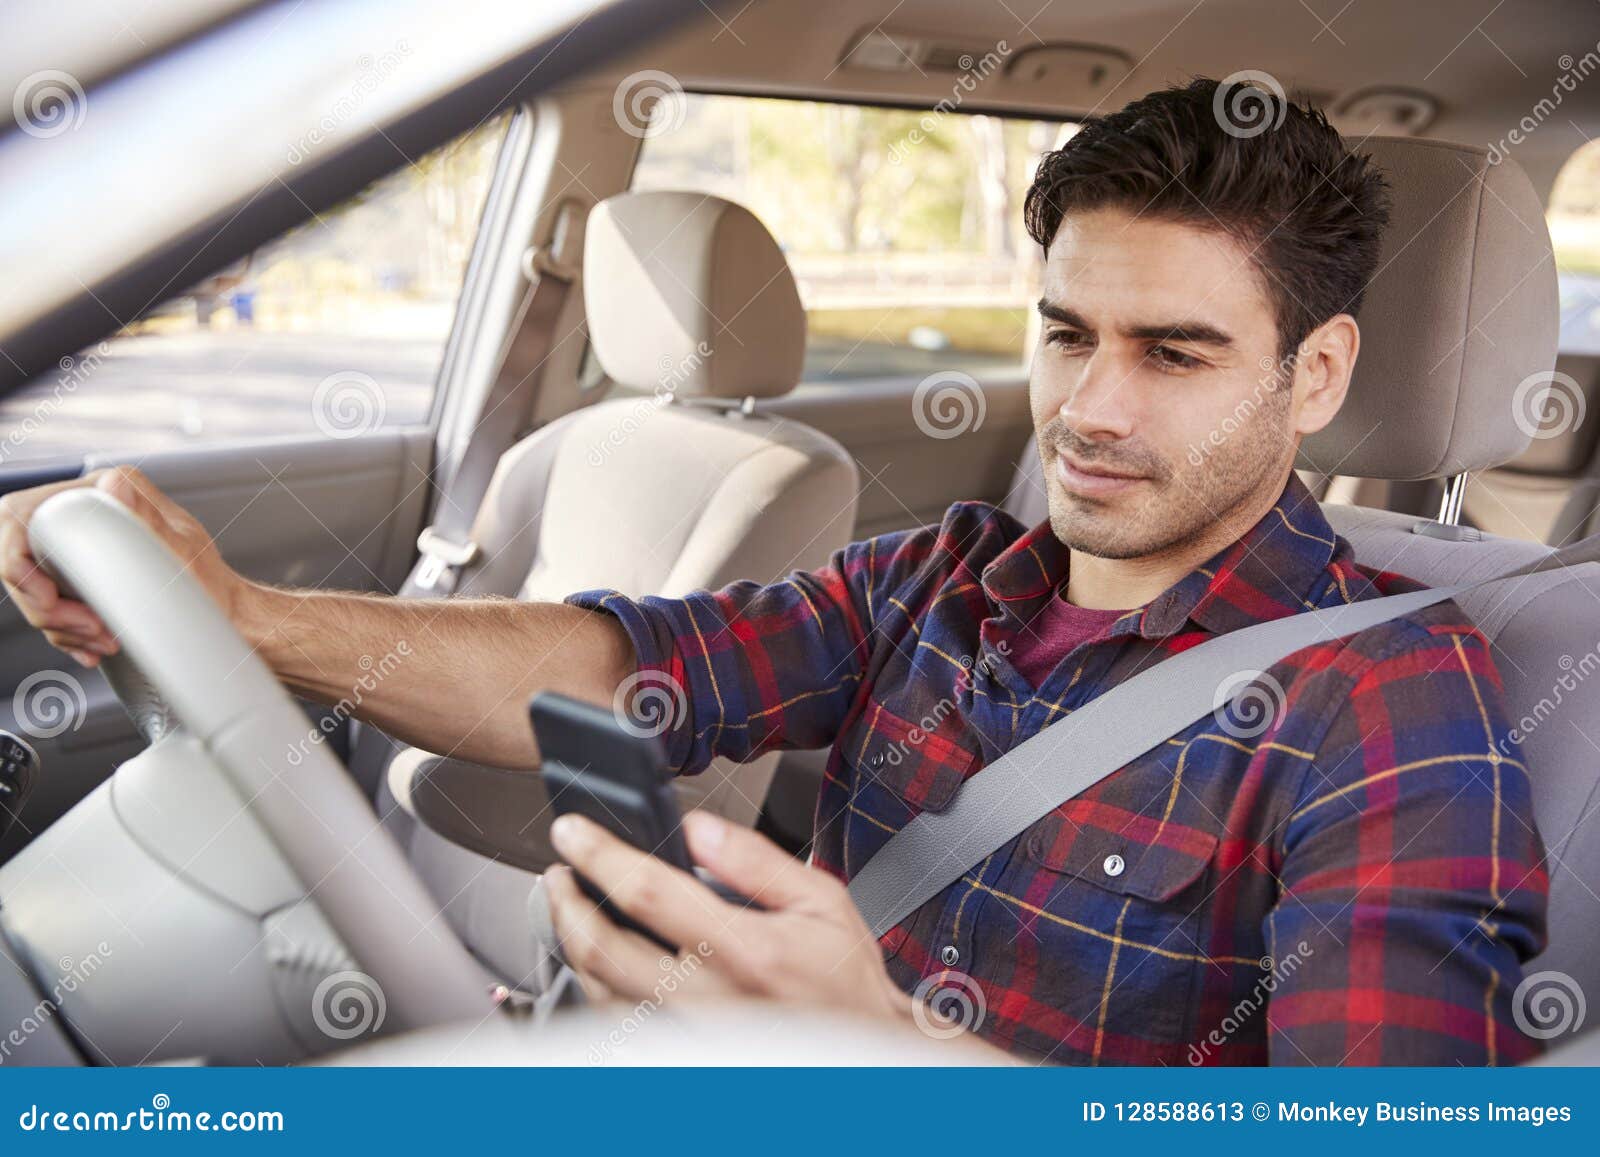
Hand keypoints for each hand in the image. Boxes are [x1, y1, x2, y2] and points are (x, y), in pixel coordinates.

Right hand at [0, 466, 248, 666]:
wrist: (226, 616)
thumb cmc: (211, 587)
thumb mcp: (182, 555)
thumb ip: (148, 521)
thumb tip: (114, 485)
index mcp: (112, 491)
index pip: (24, 515)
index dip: (18, 562)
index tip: (48, 601)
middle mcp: (93, 508)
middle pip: (20, 555)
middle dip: (43, 605)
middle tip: (88, 630)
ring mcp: (84, 541)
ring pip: (32, 586)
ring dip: (60, 625)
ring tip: (105, 640)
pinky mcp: (83, 573)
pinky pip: (49, 604)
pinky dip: (67, 633)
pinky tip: (94, 646)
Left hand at [545, 810, 910, 1023]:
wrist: (863, 1049)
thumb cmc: (843, 980)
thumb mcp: (821, 901)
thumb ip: (755, 860)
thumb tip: (698, 828)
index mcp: (745, 950)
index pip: (649, 892)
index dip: (601, 856)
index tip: (573, 833)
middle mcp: (709, 997)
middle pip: (604, 948)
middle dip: (567, 902)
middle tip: (558, 871)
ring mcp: (688, 1032)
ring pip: (601, 990)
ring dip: (572, 943)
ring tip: (569, 906)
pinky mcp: (680, 1052)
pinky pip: (616, 1022)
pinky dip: (595, 985)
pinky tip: (597, 958)